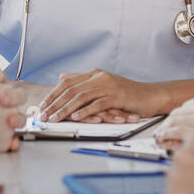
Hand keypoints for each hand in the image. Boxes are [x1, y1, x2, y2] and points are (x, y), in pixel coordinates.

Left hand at [38, 69, 161, 121]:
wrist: (151, 96)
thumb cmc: (127, 95)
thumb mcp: (103, 85)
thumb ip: (83, 81)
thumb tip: (62, 77)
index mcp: (94, 74)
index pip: (67, 83)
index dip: (53, 94)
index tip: (42, 106)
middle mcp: (99, 77)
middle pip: (71, 89)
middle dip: (55, 102)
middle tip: (43, 114)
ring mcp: (108, 86)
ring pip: (81, 96)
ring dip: (65, 109)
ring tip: (55, 118)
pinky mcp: (117, 96)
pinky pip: (98, 104)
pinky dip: (85, 111)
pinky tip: (76, 117)